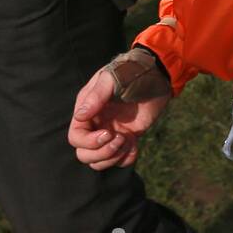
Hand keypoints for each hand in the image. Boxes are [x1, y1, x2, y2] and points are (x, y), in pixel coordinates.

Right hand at [68, 52, 171, 170]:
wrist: (156, 75)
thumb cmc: (131, 71)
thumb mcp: (112, 78)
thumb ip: (96, 96)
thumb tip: (79, 116)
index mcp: (87, 110)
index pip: (76, 138)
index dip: (89, 142)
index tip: (108, 133)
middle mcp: (96, 125)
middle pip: (84, 155)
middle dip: (101, 154)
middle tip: (120, 138)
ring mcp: (111, 133)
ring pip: (99, 162)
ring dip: (113, 158)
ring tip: (128, 141)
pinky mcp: (127, 139)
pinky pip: (120, 161)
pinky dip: (126, 159)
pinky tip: (135, 145)